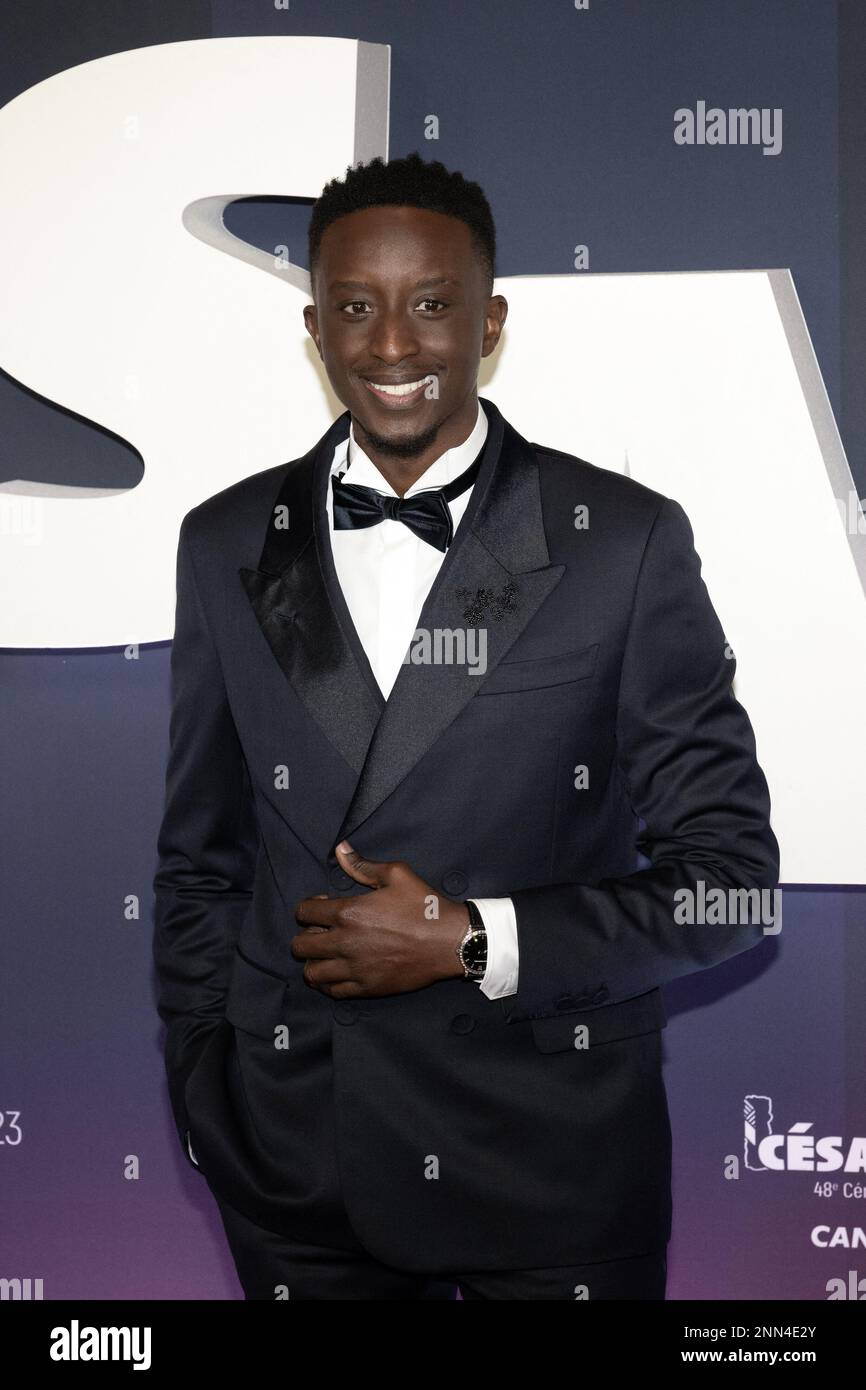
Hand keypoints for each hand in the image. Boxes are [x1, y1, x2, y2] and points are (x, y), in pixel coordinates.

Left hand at [292, 842, 468, 997]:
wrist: (450, 942)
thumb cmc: (425, 906)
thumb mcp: (397, 875)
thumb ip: (362, 865)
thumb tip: (340, 849)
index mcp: (348, 913)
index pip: (303, 912)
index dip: (309, 907)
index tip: (323, 906)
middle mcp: (345, 942)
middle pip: (300, 946)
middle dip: (306, 935)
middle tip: (323, 931)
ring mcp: (355, 969)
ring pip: (311, 973)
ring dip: (314, 962)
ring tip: (328, 954)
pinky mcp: (367, 988)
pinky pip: (333, 991)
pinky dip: (329, 983)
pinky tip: (339, 972)